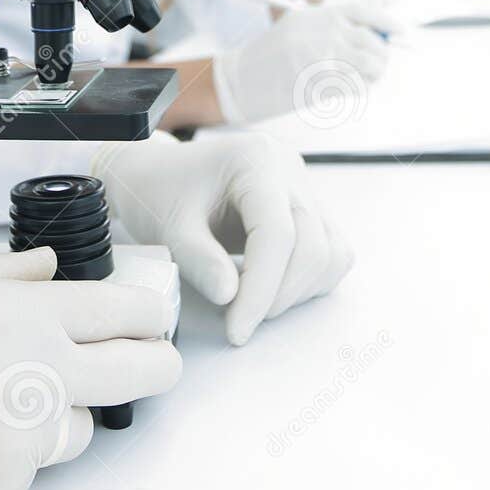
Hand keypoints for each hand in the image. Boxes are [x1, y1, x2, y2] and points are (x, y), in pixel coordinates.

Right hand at [0, 248, 179, 489]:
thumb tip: (45, 267)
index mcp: (5, 315)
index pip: (119, 308)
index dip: (145, 312)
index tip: (153, 317)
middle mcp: (26, 382)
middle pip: (139, 371)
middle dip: (149, 363)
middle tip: (142, 362)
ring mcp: (15, 454)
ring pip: (78, 433)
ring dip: (53, 421)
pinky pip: (21, 483)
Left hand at [94, 131, 352, 345]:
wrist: (157, 178)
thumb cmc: (159, 195)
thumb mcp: (168, 227)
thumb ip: (198, 260)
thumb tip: (230, 297)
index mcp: (254, 160)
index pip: (276, 233)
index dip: (261, 288)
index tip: (237, 330)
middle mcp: (289, 168)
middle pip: (310, 246)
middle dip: (276, 295)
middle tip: (237, 320)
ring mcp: (304, 188)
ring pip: (329, 254)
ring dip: (295, 292)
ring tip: (249, 302)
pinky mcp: (311, 210)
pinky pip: (332, 254)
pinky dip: (307, 283)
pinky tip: (268, 289)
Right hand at [211, 3, 389, 125]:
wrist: (237, 81)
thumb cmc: (268, 60)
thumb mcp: (297, 31)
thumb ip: (332, 31)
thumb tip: (375, 40)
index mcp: (316, 15)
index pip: (362, 11)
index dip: (386, 21)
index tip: (401, 32)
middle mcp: (322, 31)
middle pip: (373, 42)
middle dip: (380, 57)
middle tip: (375, 68)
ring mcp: (322, 55)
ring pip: (369, 66)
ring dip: (371, 77)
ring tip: (356, 81)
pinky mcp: (320, 81)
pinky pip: (355, 87)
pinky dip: (354, 91)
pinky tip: (339, 91)